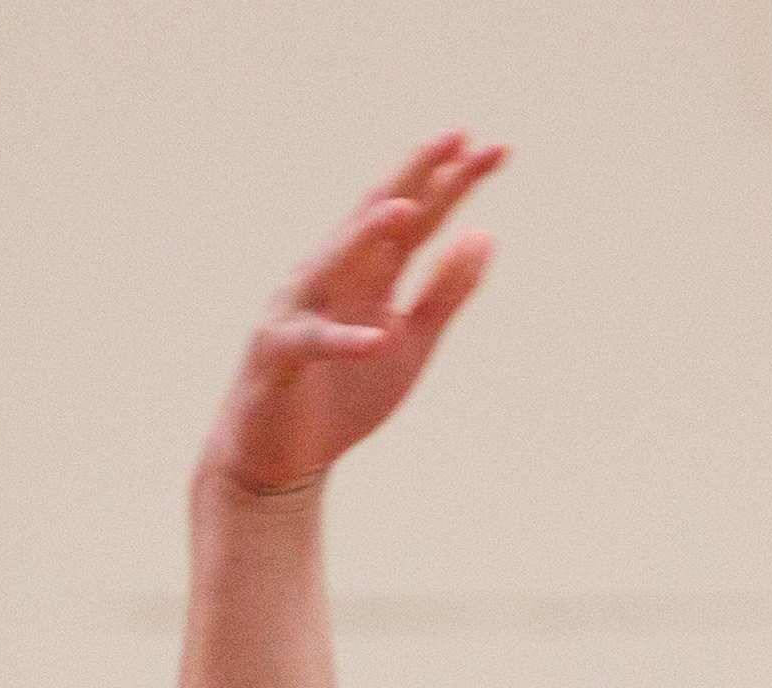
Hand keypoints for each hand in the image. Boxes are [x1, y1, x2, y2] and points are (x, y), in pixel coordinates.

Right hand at [199, 133, 507, 499]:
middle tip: (454, 139)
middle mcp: (330, 279)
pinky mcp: (277, 358)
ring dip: (364, 238)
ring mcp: (298, 313)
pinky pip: (312, 344)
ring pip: (332, 266)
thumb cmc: (342, 398)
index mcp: (366, 274)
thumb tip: (485, 234)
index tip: (494, 150)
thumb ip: (445, 292)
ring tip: (405, 210)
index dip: (451, 184)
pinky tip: (376, 338)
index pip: (415, 219)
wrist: (279, 463)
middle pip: (374, 220)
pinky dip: (344, 341)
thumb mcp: (410, 342)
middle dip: (413, 179)